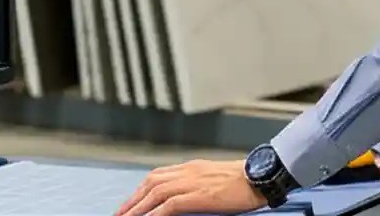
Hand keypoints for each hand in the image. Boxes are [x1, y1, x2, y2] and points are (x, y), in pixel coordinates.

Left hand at [114, 159, 267, 215]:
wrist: (260, 176)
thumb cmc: (243, 179)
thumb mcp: (214, 178)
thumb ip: (196, 183)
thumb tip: (182, 197)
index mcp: (190, 167)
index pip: (157, 176)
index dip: (140, 190)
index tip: (130, 203)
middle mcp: (187, 172)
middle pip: (151, 183)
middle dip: (133, 200)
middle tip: (120, 214)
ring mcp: (192, 182)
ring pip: (155, 193)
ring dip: (138, 208)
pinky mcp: (199, 195)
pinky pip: (170, 205)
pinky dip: (155, 214)